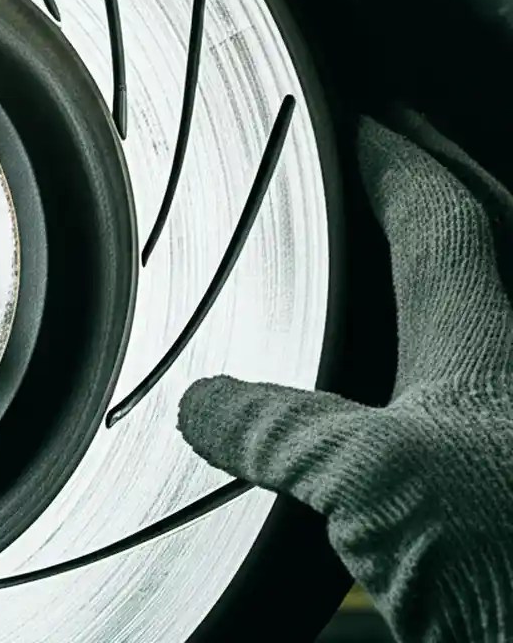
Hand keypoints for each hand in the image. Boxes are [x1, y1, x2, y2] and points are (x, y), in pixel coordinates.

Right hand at [179, 117, 512, 641]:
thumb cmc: (507, 558)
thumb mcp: (371, 481)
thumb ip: (279, 431)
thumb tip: (201, 405)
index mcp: (486, 344)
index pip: (441, 221)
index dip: (396, 165)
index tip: (365, 124)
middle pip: (496, 239)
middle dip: (448, 180)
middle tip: (404, 144)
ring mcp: (510, 423)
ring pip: (495, 308)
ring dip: (461, 257)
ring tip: (403, 240)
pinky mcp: (502, 471)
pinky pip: (477, 381)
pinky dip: (448, 348)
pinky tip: (413, 378)